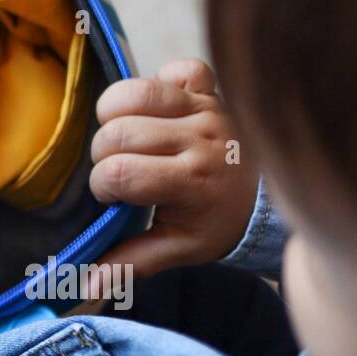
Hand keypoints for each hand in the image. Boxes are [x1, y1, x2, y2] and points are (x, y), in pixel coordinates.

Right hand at [86, 58, 258, 283]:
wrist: (271, 199)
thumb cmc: (218, 223)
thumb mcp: (179, 249)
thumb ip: (131, 262)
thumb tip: (85, 285)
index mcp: (189, 183)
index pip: (120, 172)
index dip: (103, 184)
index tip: (112, 197)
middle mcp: (199, 141)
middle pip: (119, 132)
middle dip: (104, 153)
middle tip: (120, 169)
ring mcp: (207, 110)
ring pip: (137, 92)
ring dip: (117, 113)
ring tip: (127, 135)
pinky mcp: (212, 90)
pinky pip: (179, 70)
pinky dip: (163, 82)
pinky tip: (161, 109)